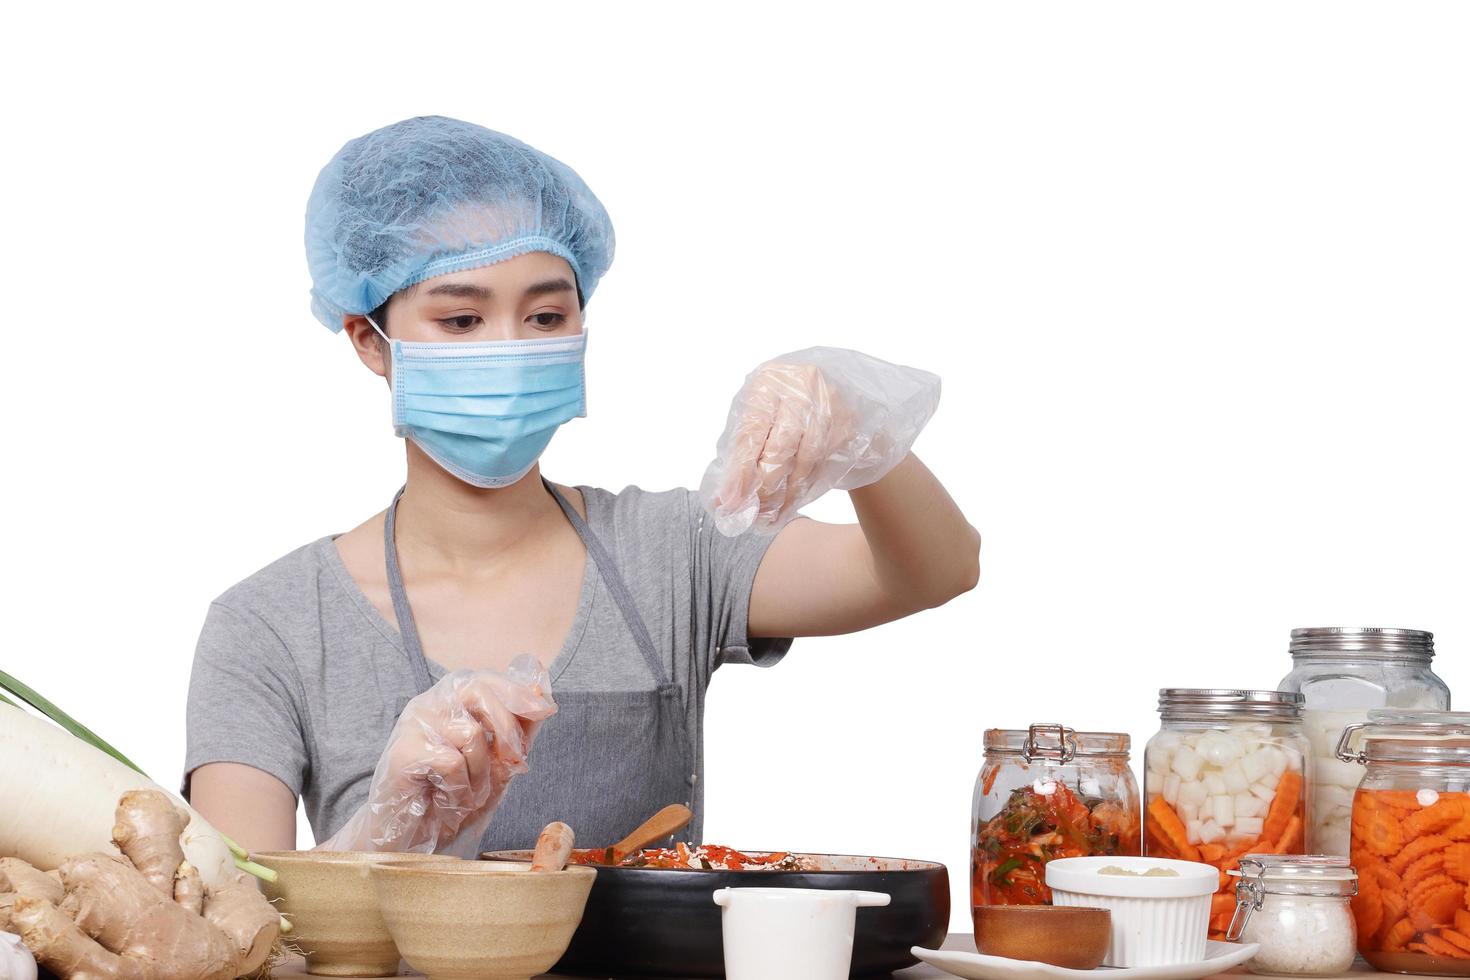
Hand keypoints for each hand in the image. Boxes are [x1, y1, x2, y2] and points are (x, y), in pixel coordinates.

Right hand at [319, 655, 556, 855]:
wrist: (408, 839)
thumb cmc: (449, 798)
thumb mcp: (495, 765)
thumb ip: (517, 732)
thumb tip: (542, 694)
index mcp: (449, 702)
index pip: (487, 680)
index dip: (518, 692)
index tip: (545, 709)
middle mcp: (429, 704)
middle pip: (478, 692)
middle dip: (507, 729)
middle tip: (514, 764)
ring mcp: (412, 725)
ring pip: (470, 733)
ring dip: (480, 774)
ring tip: (467, 794)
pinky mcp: (403, 752)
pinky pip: (451, 762)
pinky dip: (460, 789)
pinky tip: (447, 801)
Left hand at [700, 347, 940, 535]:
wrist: (831, 395)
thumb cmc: (781, 409)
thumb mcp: (758, 416)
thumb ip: (742, 450)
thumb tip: (726, 499)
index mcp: (768, 380)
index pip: (752, 430)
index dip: (740, 470)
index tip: (731, 501)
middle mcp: (801, 385)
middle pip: (781, 445)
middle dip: (765, 484)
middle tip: (753, 510)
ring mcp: (829, 403)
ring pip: (806, 459)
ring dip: (787, 492)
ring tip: (770, 511)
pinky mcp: (848, 423)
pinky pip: (823, 463)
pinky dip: (805, 486)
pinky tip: (790, 501)